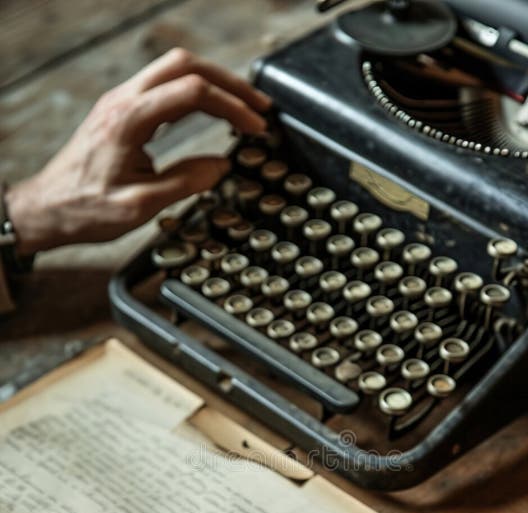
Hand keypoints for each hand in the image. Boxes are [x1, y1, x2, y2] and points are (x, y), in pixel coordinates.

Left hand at [5, 49, 270, 254]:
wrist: (48, 208)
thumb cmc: (85, 209)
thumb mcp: (140, 206)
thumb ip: (184, 182)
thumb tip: (221, 166)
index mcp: (129, 120)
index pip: (192, 92)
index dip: (230, 107)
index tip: (254, 128)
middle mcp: (123, 101)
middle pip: (185, 66)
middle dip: (228, 83)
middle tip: (258, 107)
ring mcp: (121, 102)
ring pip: (174, 70)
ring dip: (213, 83)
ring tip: (242, 107)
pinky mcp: (121, 111)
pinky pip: (163, 86)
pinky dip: (194, 93)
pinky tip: (211, 112)